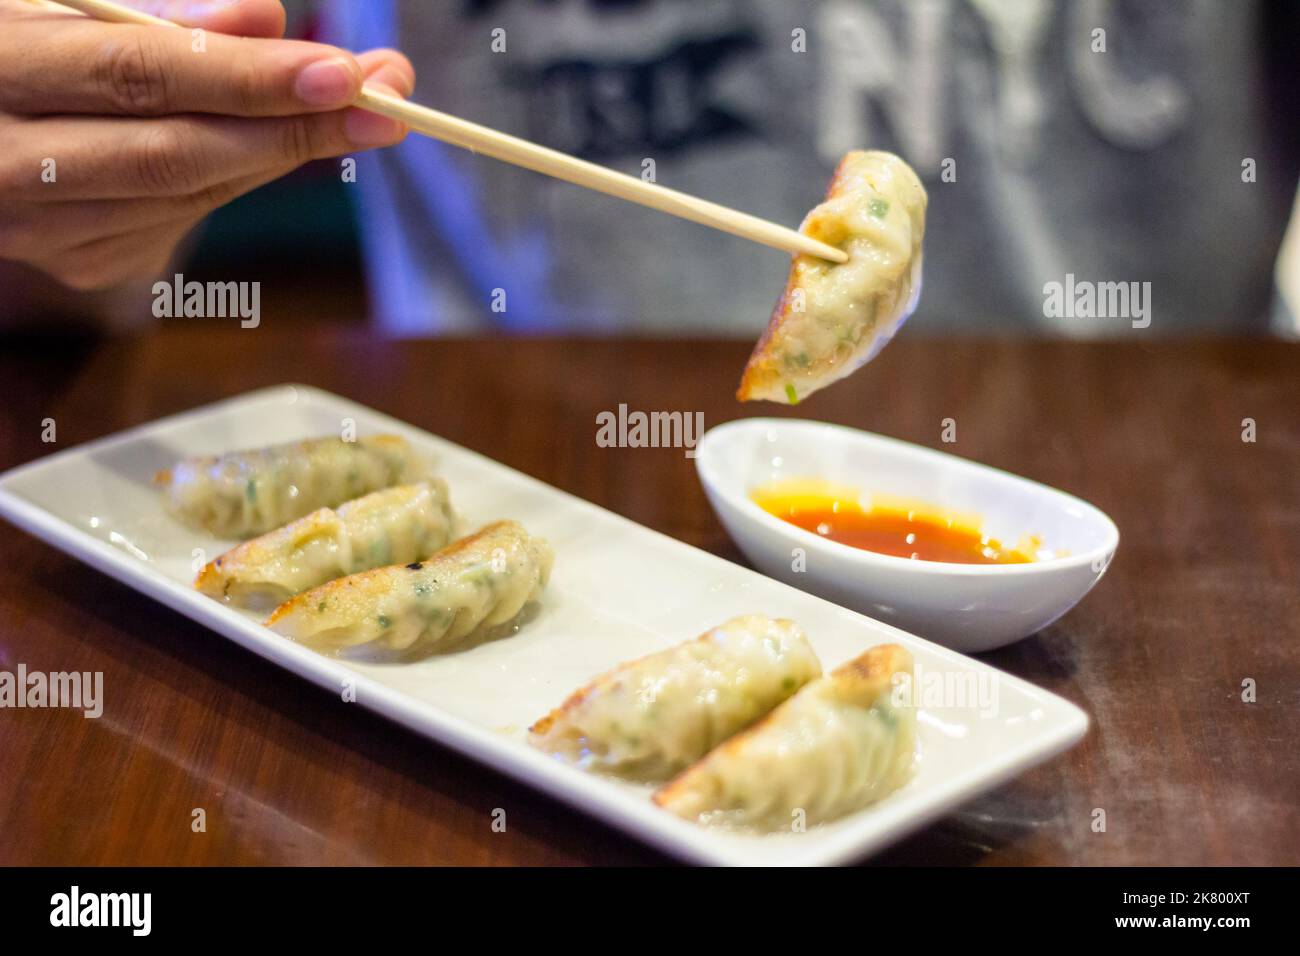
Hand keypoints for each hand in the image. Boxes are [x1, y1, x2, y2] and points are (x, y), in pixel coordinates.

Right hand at [0, 0, 413, 290]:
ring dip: (286, 153)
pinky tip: (266, 142)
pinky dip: (238, 176)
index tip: (343, 75)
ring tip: (365, 114)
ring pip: (192, 194)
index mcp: (0, 72)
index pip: (140, 77)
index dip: (247, 79)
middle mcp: (11, 166)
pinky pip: (188, 217)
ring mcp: (47, 230)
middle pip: (177, 155)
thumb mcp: (65, 6)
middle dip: (295, 128)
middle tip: (388, 102)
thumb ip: (158, 17)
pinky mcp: (86, 262)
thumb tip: (262, 21)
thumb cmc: (26, 52)